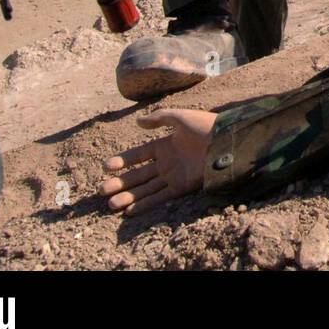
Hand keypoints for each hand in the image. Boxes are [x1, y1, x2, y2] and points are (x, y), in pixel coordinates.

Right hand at [100, 109, 216, 214]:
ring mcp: (173, 176)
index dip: (123, 160)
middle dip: (121, 183)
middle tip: (102, 190)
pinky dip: (146, 204)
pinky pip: (161, 197)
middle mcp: (166, 162)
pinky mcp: (182, 187)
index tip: (106, 166)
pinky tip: (130, 210)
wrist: (226, 140)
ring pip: (146, 189)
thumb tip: (138, 122)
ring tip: (110, 204)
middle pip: (139, 175)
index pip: (138, 155)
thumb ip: (159, 117)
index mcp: (164, 145)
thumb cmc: (205, 126)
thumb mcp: (180, 117)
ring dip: (129, 197)